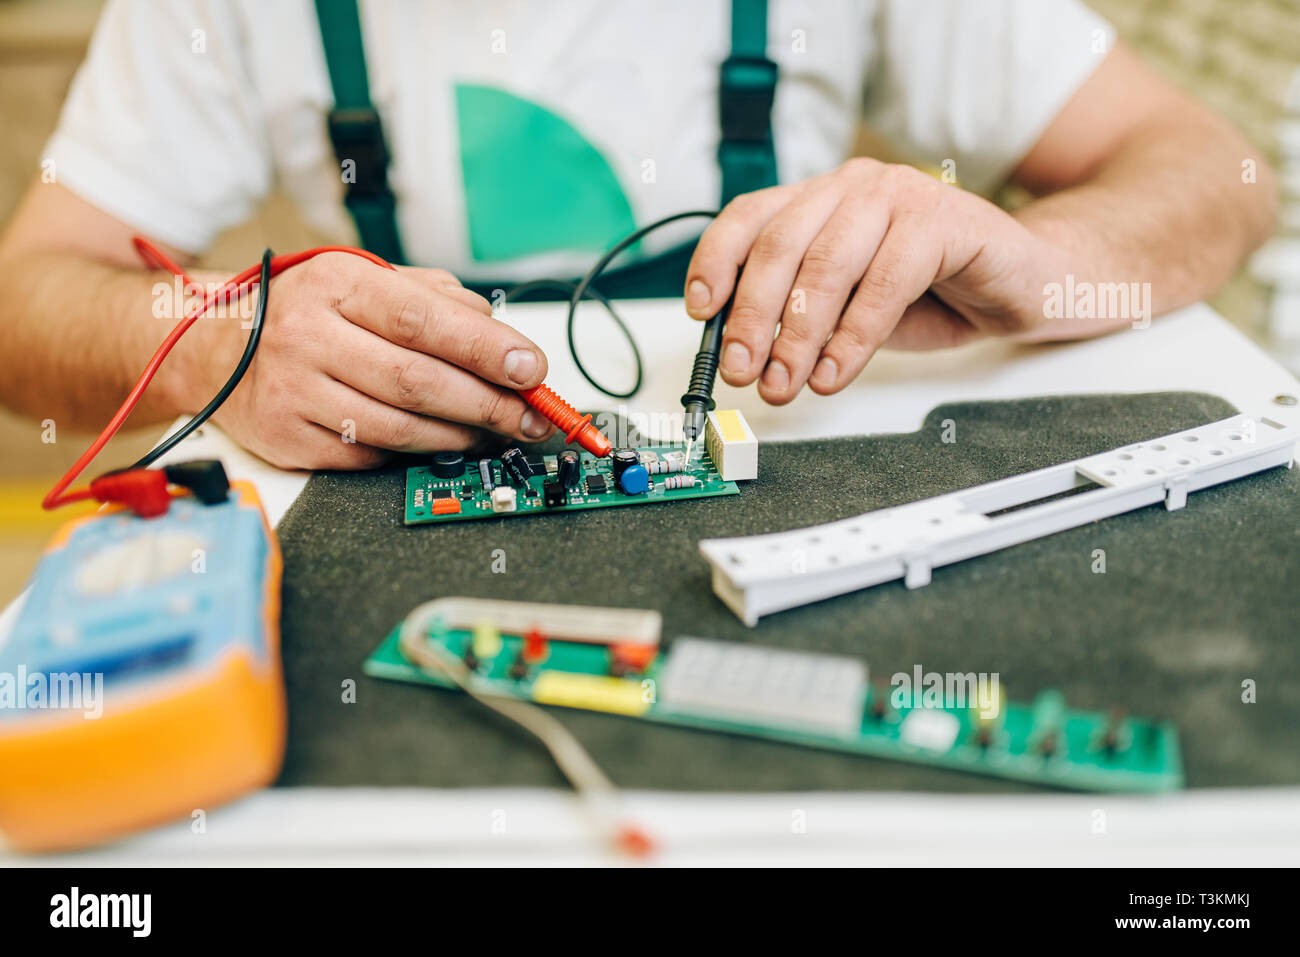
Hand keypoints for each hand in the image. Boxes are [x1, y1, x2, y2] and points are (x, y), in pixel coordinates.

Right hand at [186, 253, 554, 468]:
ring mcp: (294, 391)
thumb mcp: (367, 282)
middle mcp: (309, 336)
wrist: (219, 348)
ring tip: (493, 431)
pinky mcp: (287, 437)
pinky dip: (412, 452)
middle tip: (531, 417)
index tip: (533, 370)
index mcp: (338, 285)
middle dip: (489, 404)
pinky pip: (369, 456)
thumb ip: (437, 300)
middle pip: (418, 381)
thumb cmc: (311, 312)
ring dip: (460, 435)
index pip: (424, 319)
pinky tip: (436, 443)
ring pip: (399, 427)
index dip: (487, 349)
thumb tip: (503, 340)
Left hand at [684, 158, 1064, 403]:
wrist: (1026, 283)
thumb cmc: (934, 293)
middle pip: (780, 247)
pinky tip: (837, 372)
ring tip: (786, 382)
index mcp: (820, 200)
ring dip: (798, 335)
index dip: (716, 263)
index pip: (749, 219)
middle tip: (743, 371)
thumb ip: (801, 319)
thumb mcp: (848, 310)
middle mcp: (852, 187)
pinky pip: (885, 281)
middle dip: (753, 318)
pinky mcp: (944, 219)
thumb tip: (746, 354)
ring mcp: (899, 195)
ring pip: (827, 265)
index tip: (701, 313)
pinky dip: (854, 335)